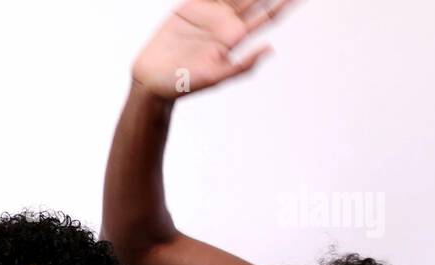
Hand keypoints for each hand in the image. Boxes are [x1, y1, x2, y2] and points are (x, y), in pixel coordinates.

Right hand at [133, 0, 294, 99]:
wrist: (151, 81)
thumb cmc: (182, 85)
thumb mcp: (215, 78)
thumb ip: (243, 65)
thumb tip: (270, 48)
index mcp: (235, 38)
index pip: (267, 16)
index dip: (283, 4)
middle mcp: (225, 22)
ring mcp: (208, 13)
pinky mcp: (190, 7)